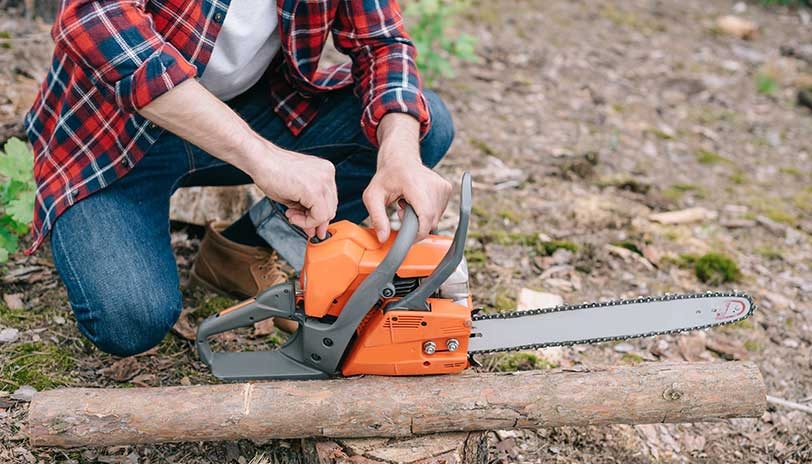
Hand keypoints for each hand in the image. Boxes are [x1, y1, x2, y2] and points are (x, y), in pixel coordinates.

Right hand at [246, 140, 337, 238]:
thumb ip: (307, 208)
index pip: (330, 200)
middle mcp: (328, 174)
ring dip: (308, 221)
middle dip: (315, 221)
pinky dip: (306, 222)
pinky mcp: (316, 190)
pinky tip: (291, 215)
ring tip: (291, 216)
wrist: (260, 160)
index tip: (308, 225)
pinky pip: (319, 216)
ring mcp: (324, 181)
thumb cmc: (272, 172)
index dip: (319, 216)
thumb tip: (314, 229)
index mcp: (325, 171)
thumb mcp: (295, 193)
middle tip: (297, 222)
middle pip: (331, 208)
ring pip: (327, 214)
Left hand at [363, 114, 451, 242]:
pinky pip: (439, 212)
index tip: (405, 236)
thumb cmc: (387, 176)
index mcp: (415, 184)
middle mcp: (433, 184)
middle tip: (401, 211)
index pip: (426, 217)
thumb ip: (377, 218)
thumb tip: (383, 238)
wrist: (401, 158)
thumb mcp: (373, 196)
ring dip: (421, 218)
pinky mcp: (447, 189)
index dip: (417, 233)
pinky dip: (427, 212)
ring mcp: (442, 186)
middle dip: (415, 224)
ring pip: (435, 218)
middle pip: (430, 220)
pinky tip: (417, 202)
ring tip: (408, 205)